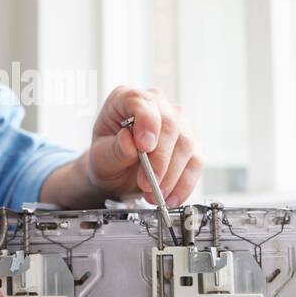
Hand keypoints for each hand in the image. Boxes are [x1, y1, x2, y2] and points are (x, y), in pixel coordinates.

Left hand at [82, 85, 202, 207]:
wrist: (117, 171)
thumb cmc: (108, 156)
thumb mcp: (100, 156)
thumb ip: (113, 149)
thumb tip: (129, 142)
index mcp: (126, 99)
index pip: (142, 102)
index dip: (146, 123)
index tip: (144, 146)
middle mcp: (155, 105)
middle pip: (169, 125)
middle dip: (159, 159)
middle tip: (147, 184)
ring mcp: (177, 122)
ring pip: (185, 144)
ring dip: (172, 175)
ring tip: (155, 195)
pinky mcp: (190, 142)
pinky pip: (195, 162)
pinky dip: (185, 183)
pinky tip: (172, 197)